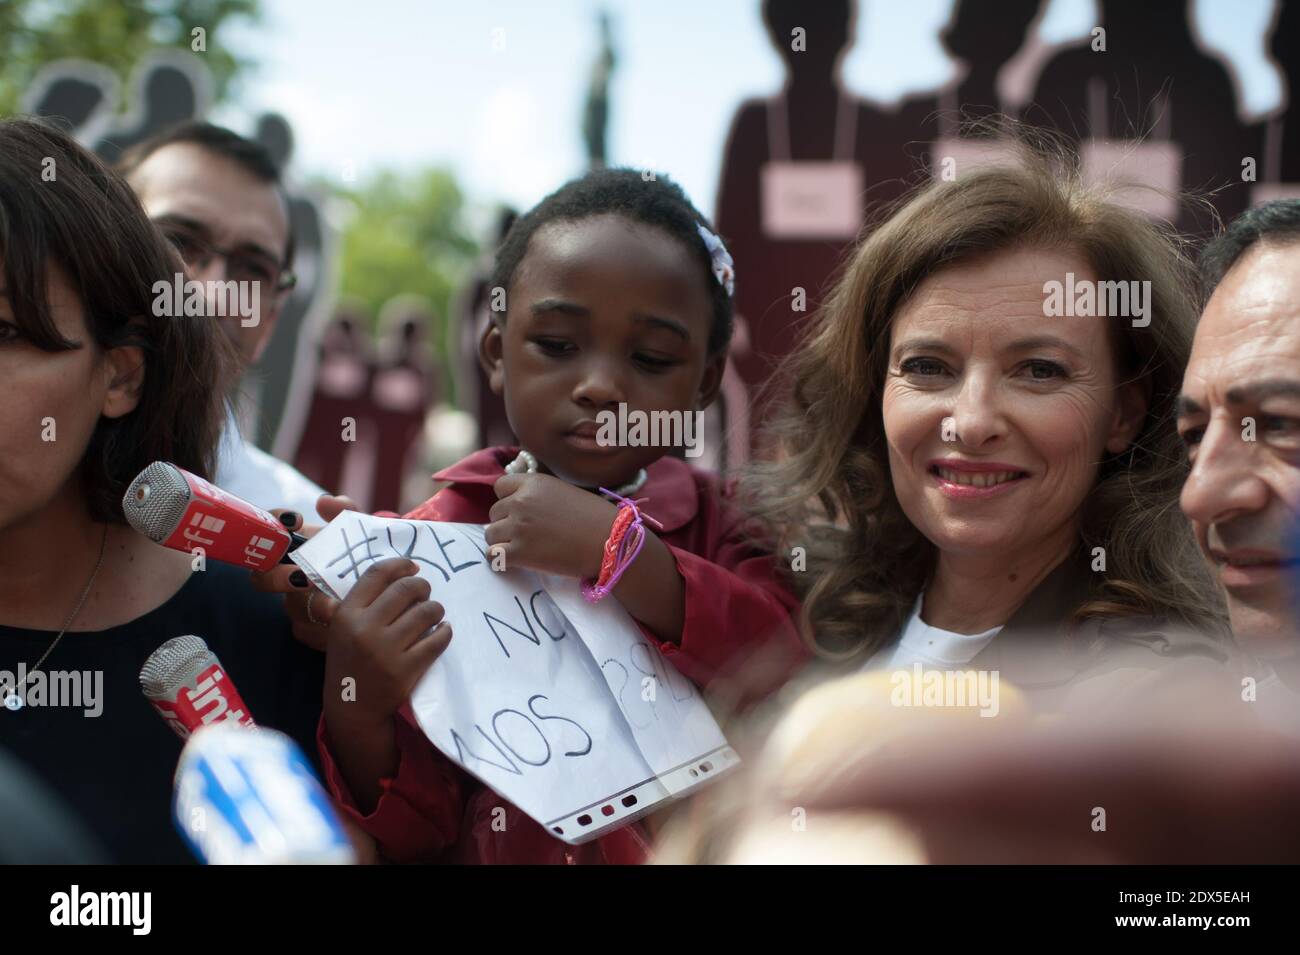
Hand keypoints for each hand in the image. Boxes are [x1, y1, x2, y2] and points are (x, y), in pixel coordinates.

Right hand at [251, 494, 359, 649]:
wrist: (384, 589)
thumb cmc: (362, 554)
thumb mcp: (357, 532)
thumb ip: (345, 513)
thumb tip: (325, 501)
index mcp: (295, 547)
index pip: (267, 530)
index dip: (273, 523)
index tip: (296, 521)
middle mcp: (287, 576)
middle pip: (263, 579)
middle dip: (279, 578)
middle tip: (305, 577)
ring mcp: (296, 604)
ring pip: (290, 608)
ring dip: (310, 606)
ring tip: (333, 606)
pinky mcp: (309, 629)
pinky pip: (307, 631)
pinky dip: (324, 628)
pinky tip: (342, 623)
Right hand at [323, 557, 451, 729]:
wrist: (352, 707)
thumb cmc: (350, 661)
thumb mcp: (343, 628)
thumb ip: (364, 602)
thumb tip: (403, 572)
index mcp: (346, 614)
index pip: (377, 574)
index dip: (400, 564)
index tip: (413, 566)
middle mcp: (364, 629)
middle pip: (406, 588)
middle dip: (422, 586)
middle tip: (425, 593)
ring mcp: (385, 650)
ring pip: (426, 612)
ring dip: (436, 608)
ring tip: (434, 613)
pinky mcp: (405, 670)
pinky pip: (437, 640)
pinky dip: (445, 632)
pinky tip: (442, 631)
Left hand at [486, 473, 616, 578]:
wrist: (609, 542)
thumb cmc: (595, 517)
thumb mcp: (564, 491)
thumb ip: (539, 495)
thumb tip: (522, 505)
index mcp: (533, 483)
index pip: (500, 487)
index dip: (508, 500)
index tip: (520, 512)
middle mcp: (521, 501)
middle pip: (494, 513)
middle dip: (506, 523)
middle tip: (526, 535)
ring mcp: (518, 527)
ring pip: (490, 536)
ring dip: (502, 543)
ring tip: (522, 550)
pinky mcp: (519, 552)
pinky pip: (493, 556)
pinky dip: (499, 561)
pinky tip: (513, 562)